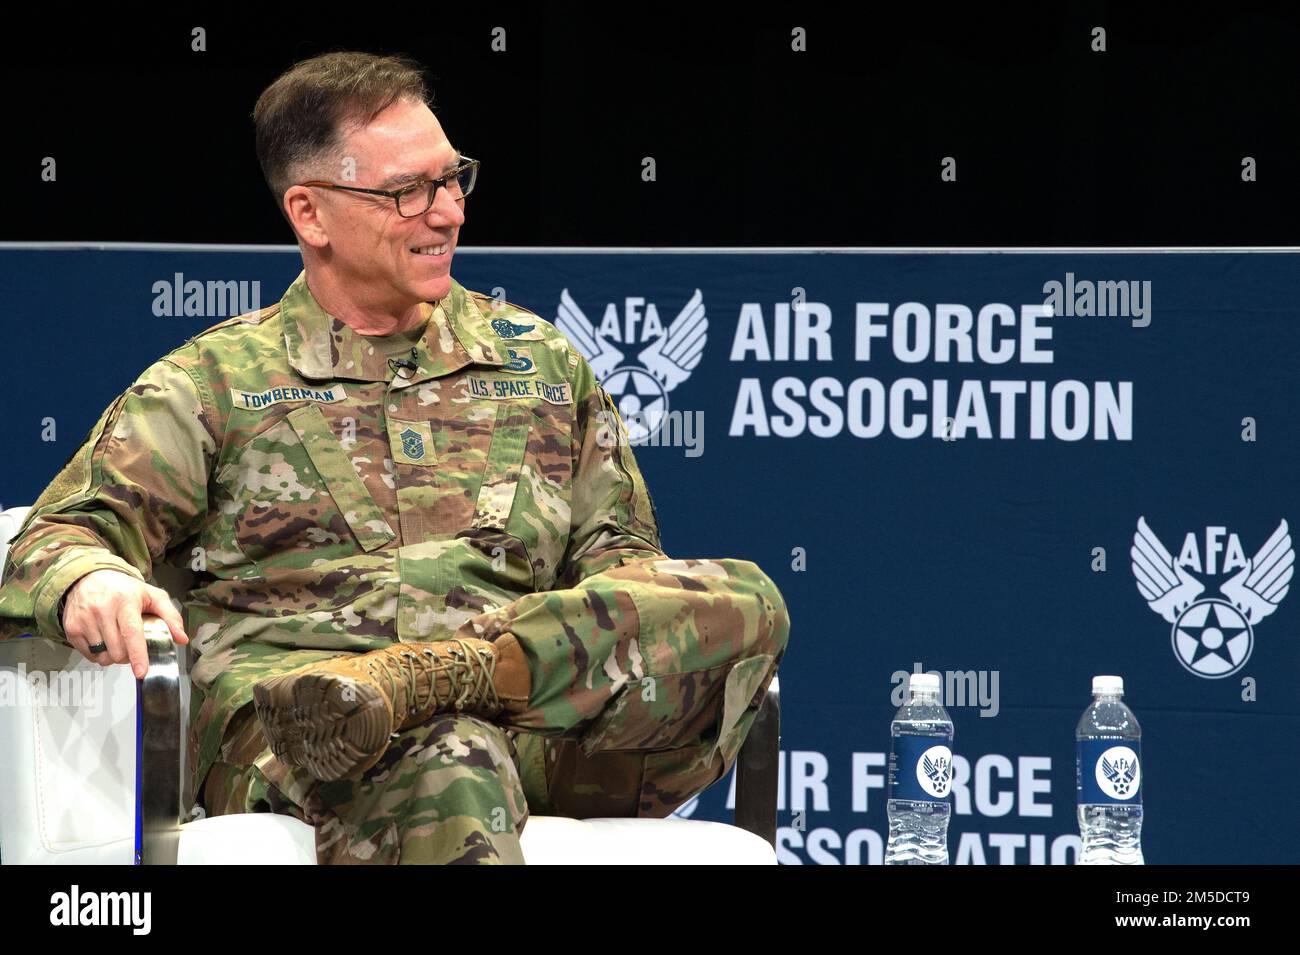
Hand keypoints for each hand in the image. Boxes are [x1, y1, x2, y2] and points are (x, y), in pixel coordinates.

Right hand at [62, 569, 188, 677]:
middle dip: (129, 656)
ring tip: (118, 640)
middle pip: (118, 650)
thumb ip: (171, 616)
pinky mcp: (72, 628)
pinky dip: (100, 654)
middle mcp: (102, 610)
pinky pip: (90, 656)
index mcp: (125, 601)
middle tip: (132, 645)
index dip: (138, 654)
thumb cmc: (123, 589)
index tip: (141, 671)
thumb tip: (181, 638)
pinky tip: (104, 639)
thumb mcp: (152, 595)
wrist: (88, 578)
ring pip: (104, 656)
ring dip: (114, 656)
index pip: (132, 632)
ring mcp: (84, 620)